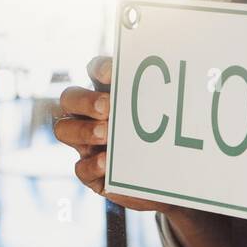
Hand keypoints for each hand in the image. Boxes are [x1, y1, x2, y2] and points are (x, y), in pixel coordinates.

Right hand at [54, 56, 169, 212]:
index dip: (99, 68)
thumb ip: (164, 98)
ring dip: (84, 130)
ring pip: (64, 130)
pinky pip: (80, 168)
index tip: (110, 73)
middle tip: (106, 107)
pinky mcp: (92, 173)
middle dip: (84, 100)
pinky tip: (107, 162)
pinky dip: (92, 164)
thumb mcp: (167, 115)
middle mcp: (91, 115)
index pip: (95, 70)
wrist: (173, 178)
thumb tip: (182, 81)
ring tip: (106, 133)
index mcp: (109, 92)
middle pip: (69, 98)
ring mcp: (87, 144)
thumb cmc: (167, 137)